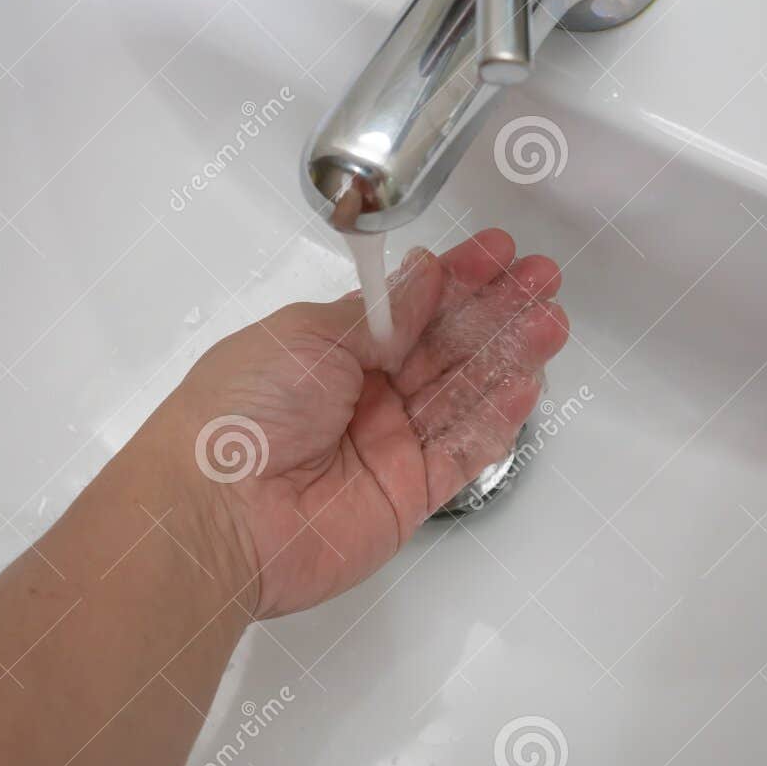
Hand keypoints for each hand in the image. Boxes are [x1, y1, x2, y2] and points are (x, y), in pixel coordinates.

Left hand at [164, 230, 567, 619]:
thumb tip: (426, 274)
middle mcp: (362, 394)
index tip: (499, 252)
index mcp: (329, 350)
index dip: (457, 279)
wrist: (215, 513)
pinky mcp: (406, 495)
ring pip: (463, 394)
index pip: (410, 307)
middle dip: (496, 311)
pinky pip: (462, 453)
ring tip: (551, 323)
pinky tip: (526, 385)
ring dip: (508, 357)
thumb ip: (380, 313)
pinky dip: (496, 420)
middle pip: (446, 347)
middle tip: (544, 280)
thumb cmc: (240, 412)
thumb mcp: (307, 336)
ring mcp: (387, 445)